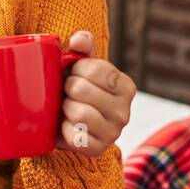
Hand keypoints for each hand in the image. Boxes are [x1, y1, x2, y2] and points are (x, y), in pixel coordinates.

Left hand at [53, 30, 133, 156]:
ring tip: (68, 108)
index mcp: (126, 86)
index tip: (75, 73)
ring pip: (77, 113)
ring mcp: (113, 132)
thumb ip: (83, 50)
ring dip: (65, 109)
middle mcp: (124, 111)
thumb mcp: (82, 68)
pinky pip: (73, 135)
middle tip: (68, 93)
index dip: (76, 69)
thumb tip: (80, 38)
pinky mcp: (97, 149)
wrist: (69, 124)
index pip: (95, 68)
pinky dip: (63, 129)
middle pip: (80, 89)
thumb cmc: (78, 90)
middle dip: (67, 88)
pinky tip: (67, 126)